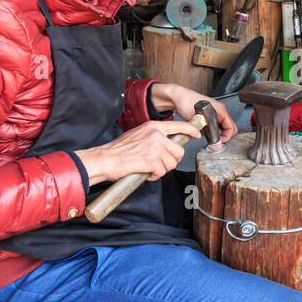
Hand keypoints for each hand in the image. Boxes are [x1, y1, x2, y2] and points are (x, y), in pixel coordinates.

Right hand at [75, 118, 201, 186]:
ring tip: (149, 167)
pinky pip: (162, 172)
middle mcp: (156, 134)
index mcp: (153, 126)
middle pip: (179, 151)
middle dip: (171, 161)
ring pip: (172, 164)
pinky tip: (145, 172)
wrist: (105, 159)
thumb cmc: (118, 150)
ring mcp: (154, 147)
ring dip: (161, 169)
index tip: (196, 135)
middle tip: (158, 164)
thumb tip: (168, 144)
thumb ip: (154, 136)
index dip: (191, 131)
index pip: (179, 126)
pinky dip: (154, 176)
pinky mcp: (151, 160)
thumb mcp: (138, 135)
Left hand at [150, 83, 236, 143]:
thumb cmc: (186, 103)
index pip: (231, 127)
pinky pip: (218, 124)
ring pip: (224, 126)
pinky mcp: (211, 113)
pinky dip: (215, 130)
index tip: (219, 142)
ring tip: (211, 137)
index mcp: (220, 110)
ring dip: (220, 133)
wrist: (178, 97)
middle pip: (230, 127)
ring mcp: (216, 111)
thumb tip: (215, 139)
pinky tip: (208, 132)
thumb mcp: (198, 120)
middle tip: (216, 142)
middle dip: (225, 136)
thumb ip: (208, 130)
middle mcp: (220, 110)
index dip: (227, 137)